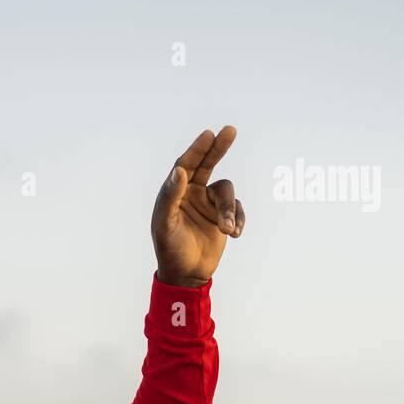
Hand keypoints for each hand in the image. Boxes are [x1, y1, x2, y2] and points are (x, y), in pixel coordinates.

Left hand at [151, 126, 244, 286]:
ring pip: (227, 193)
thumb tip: (179, 171)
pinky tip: (234, 233)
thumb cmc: (170, 249)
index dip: (197, 150)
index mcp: (175, 192)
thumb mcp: (165, 225)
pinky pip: (238, 210)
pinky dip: (239, 219)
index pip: (186, 164)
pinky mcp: (223, 217)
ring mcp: (209, 204)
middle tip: (230, 130)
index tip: (208, 135)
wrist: (186, 273)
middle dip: (218, 148)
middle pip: (208, 164)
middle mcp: (192, 193)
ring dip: (229, 210)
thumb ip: (170, 197)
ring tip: (226, 230)